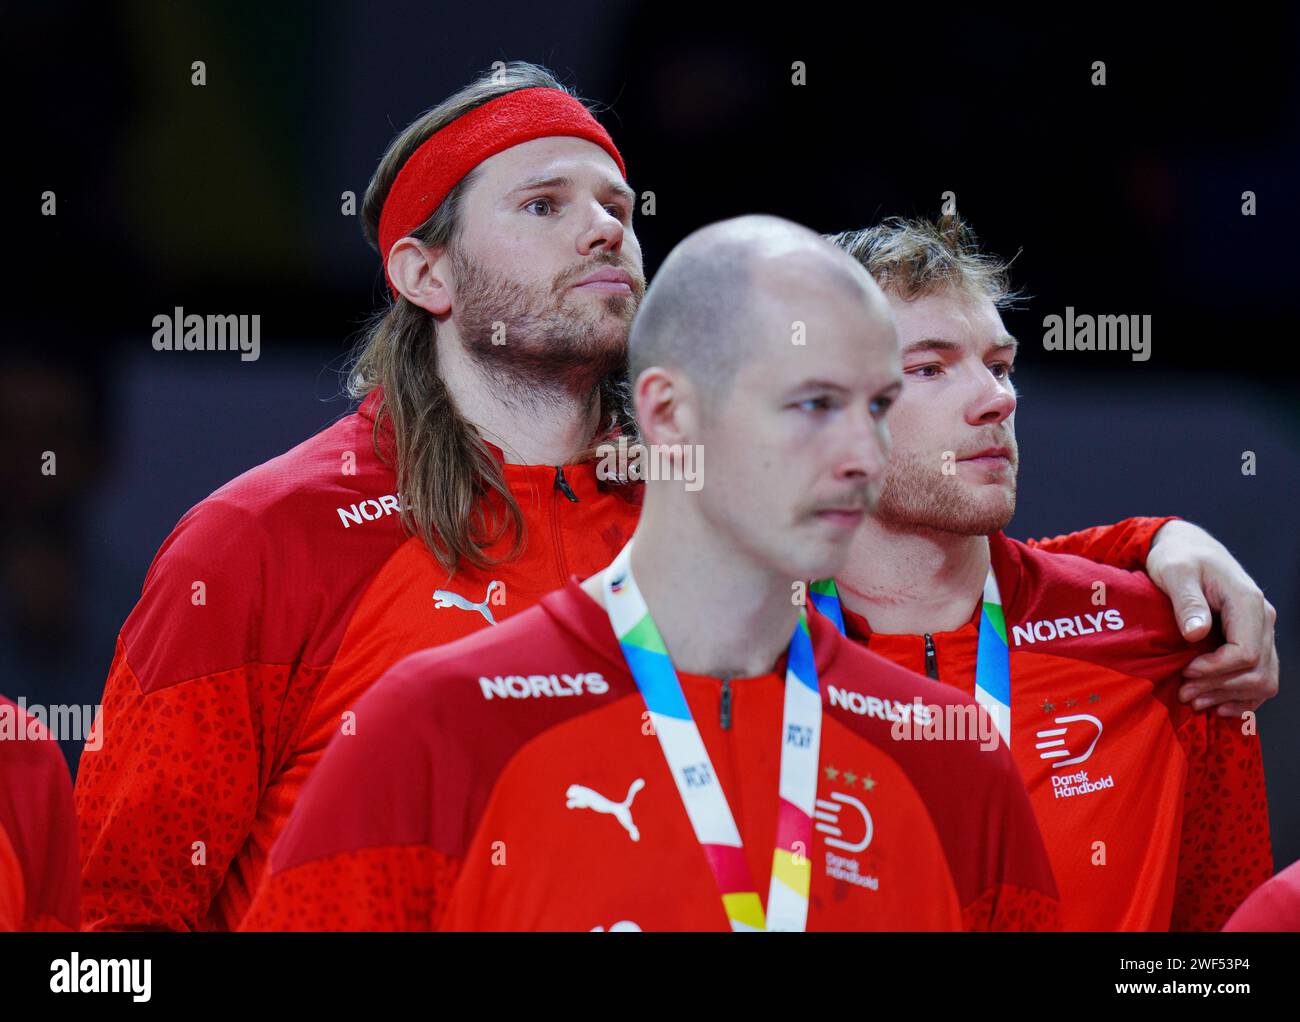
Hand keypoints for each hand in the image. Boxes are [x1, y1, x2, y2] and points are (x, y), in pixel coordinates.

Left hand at [1145, 520, 1278, 715]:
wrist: (1187, 548)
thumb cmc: (1179, 557)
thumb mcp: (1175, 572)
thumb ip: (1187, 601)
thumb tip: (1196, 633)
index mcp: (1247, 602)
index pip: (1246, 652)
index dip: (1216, 669)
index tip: (1185, 671)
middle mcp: (1262, 618)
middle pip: (1258, 671)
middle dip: (1220, 687)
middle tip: (1185, 693)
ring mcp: (1261, 631)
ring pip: (1264, 679)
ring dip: (1230, 695)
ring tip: (1195, 700)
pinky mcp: (1253, 640)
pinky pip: (1261, 677)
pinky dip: (1242, 696)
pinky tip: (1217, 703)